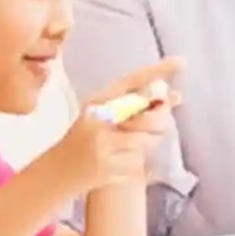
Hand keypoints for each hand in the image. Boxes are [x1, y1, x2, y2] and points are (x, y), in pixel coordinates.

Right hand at [52, 58, 181, 190]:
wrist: (54, 173)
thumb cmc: (82, 140)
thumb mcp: (101, 115)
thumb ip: (135, 104)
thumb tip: (177, 96)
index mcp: (97, 100)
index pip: (132, 81)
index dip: (157, 71)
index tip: (181, 62)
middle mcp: (98, 119)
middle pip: (150, 117)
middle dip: (159, 123)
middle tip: (154, 126)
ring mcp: (102, 144)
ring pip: (147, 141)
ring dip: (146, 145)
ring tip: (127, 147)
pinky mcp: (106, 167)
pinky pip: (138, 161)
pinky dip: (136, 163)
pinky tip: (120, 161)